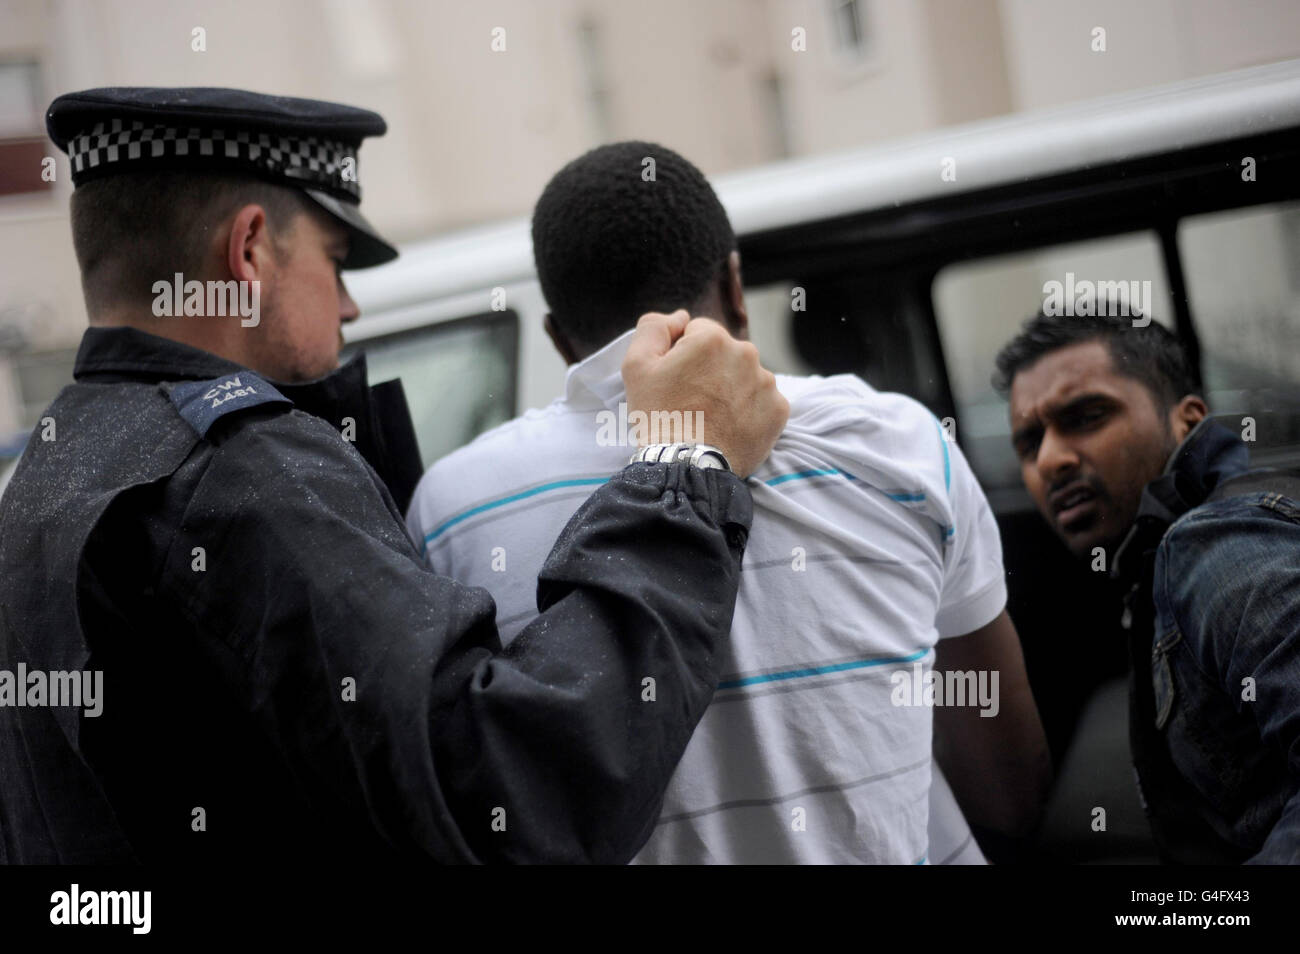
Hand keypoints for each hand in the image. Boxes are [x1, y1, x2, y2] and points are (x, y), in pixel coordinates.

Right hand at [622, 310, 787, 477]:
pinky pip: (762, 401)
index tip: (676, 381)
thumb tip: (680, 317)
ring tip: (712, 416)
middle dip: (710, 370)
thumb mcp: (636, 366)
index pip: (697, 332)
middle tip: (692, 401)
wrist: (687, 466)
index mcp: (712, 339)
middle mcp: (746, 354)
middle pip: (724, 353)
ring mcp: (766, 383)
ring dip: (731, 388)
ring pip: (745, 376)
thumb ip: (654, 328)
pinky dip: (749, 410)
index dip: (683, 355)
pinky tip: (731, 426)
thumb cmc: (660, 417)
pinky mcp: (779, 410)